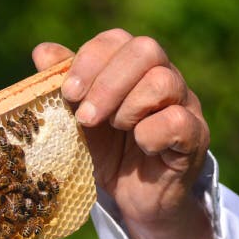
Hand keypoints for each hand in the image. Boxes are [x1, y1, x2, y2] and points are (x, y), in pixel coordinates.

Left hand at [32, 29, 208, 238]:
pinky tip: (140, 146)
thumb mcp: (76, 120)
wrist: (131, 198)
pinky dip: (150, 134)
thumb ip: (63, 86)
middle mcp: (163, 77)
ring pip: (162, 81)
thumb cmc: (105, 151)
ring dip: (126, 108)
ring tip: (115, 130)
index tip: (68, 92)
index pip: (116, 40)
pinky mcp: (194, 135)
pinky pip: (177, 120)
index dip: (89, 60)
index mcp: (132, 69)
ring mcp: (184, 104)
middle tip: (85, 117)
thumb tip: (43, 52)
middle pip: (145, 50)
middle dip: (106, 84)